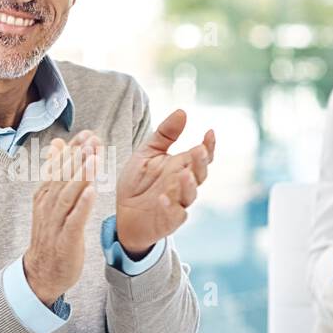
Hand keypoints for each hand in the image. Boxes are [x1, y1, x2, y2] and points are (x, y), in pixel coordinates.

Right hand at [22, 132, 99, 304]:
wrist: (41, 273)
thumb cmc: (51, 235)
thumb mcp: (50, 201)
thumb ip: (54, 174)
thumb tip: (57, 145)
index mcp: (45, 196)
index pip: (58, 168)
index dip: (72, 150)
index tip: (86, 134)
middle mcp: (49, 206)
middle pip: (63, 178)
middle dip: (77, 157)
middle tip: (91, 138)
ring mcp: (56, 223)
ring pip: (68, 196)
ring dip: (80, 176)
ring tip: (92, 157)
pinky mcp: (66, 240)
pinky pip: (74, 220)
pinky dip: (82, 206)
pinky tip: (91, 192)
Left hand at [115, 110, 214, 256]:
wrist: (123, 214)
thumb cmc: (138, 182)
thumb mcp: (147, 153)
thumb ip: (164, 134)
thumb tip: (182, 111)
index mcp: (181, 166)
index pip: (201, 155)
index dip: (208, 145)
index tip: (209, 132)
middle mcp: (183, 184)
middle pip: (199, 174)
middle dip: (200, 163)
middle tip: (199, 150)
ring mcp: (177, 203)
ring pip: (190, 195)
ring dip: (188, 185)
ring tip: (184, 174)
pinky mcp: (168, 220)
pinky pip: (173, 215)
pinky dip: (169, 207)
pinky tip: (162, 199)